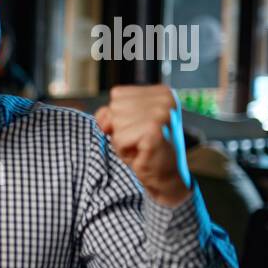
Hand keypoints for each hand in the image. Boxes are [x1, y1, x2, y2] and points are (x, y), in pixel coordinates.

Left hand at [94, 85, 191, 206]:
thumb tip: (103, 116)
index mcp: (161, 92)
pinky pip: (119, 138)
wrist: (163, 174)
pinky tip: (140, 153)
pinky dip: (124, 150)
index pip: (117, 94)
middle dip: (118, 128)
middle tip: (137, 139)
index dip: (117, 115)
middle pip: (114, 108)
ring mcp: (160, 114)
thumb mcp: (124, 124)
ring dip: (121, 140)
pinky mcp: (153, 130)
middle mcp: (164, 99)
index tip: (136, 127)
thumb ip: (110, 113)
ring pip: (115, 123)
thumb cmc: (144, 148)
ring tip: (138, 146)